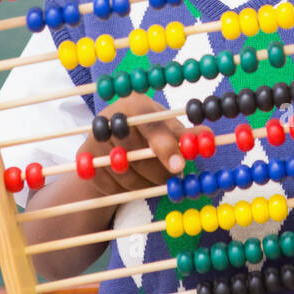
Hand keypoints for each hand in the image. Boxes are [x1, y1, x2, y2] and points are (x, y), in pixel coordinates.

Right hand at [79, 91, 205, 197]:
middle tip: (172, 178)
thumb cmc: (148, 130)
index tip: (180, 167)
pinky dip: (126, 189)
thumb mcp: (168, 128)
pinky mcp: (84, 158)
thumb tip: (209, 138)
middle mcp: (111, 117)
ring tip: (156, 180)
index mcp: (136, 104)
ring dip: (145, 184)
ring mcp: (94, 137)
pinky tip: (135, 181)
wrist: (112, 137)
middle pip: (138, 155)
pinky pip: (111, 185)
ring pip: (125, 174)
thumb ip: (187, 135)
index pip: (151, 126)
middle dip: (159, 173)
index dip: (166, 147)